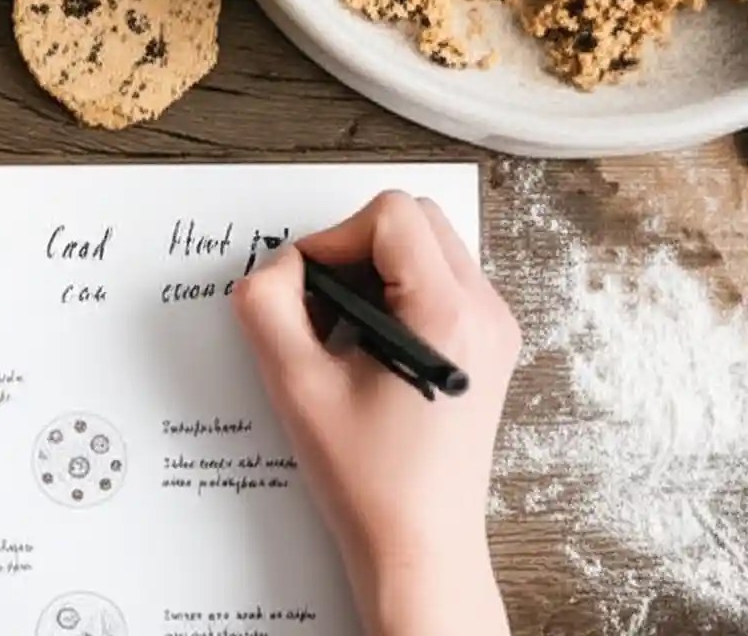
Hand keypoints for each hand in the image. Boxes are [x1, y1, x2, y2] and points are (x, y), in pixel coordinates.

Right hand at [232, 191, 518, 634]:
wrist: (418, 545)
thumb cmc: (367, 480)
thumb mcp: (296, 386)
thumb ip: (268, 307)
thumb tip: (275, 268)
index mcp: (448, 314)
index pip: (389, 215)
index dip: (330, 240)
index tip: (305, 292)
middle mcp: (485, 312)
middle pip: (414, 218)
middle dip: (353, 248)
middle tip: (320, 308)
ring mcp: (494, 328)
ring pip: (427, 246)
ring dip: (373, 270)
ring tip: (340, 332)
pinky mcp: (487, 346)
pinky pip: (439, 281)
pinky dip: (395, 293)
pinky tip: (366, 347)